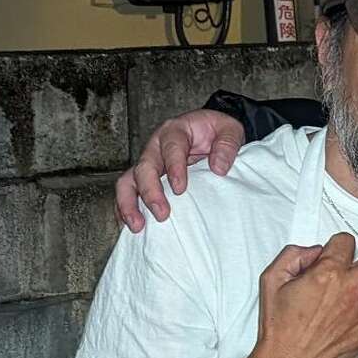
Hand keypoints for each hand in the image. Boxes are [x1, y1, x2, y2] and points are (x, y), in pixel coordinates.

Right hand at [116, 108, 247, 231]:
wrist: (209, 133)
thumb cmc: (217, 132)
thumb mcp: (230, 130)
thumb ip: (228, 145)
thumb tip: (218, 168)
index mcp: (176, 131)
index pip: (171, 148)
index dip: (174, 168)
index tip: (180, 189)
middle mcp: (156, 146)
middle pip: (144, 166)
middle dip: (150, 192)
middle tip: (162, 214)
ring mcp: (148, 162)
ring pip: (128, 180)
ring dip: (129, 204)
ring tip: (138, 226)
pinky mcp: (145, 178)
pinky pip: (129, 192)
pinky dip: (127, 209)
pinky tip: (134, 227)